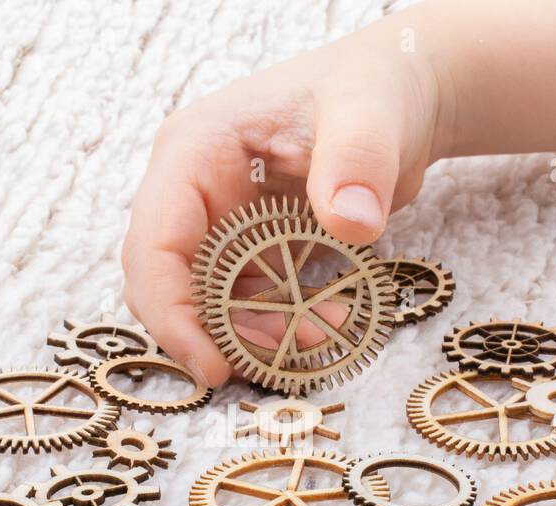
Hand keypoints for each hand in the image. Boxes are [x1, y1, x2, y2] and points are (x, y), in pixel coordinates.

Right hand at [121, 26, 441, 385]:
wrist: (401, 94)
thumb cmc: (373, 88)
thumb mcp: (368, 115)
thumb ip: (357, 161)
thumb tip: (351, 223)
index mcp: (194, 152)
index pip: (154, 244)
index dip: (172, 312)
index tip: (212, 364)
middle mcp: (191, 190)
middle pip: (167, 283)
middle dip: (210, 334)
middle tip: (268, 367)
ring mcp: (216, 219)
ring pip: (203, 302)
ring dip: (249, 335)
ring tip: (317, 339)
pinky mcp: (245, 245)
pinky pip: (241, 302)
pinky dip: (274, 325)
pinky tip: (325, 325)